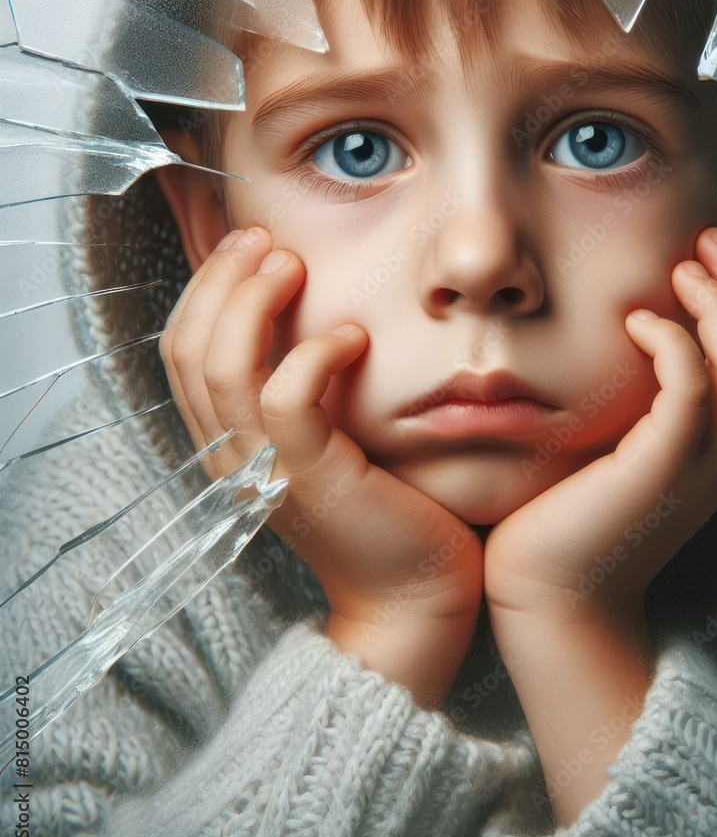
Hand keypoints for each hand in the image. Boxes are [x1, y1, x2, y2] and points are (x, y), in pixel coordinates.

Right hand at [159, 227, 484, 657]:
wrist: (412, 596)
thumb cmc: (384, 514)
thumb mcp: (330, 442)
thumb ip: (306, 393)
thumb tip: (313, 322)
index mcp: (228, 446)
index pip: (184, 353)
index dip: (208, 291)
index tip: (250, 246)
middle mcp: (230, 459)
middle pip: (188, 350)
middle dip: (221, 282)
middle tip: (264, 240)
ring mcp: (264, 472)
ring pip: (223, 368)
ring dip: (253, 303)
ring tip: (292, 264)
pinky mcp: (310, 480)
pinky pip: (286, 400)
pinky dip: (313, 355)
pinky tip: (352, 337)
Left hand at [483, 227, 716, 620]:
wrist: (553, 593)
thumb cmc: (574, 516)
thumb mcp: (626, 446)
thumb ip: (648, 400)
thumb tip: (636, 328)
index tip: (713, 252)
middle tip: (706, 240)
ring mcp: (702, 464)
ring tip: (680, 268)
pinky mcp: (661, 469)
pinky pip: (690, 388)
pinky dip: (676, 344)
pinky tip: (639, 324)